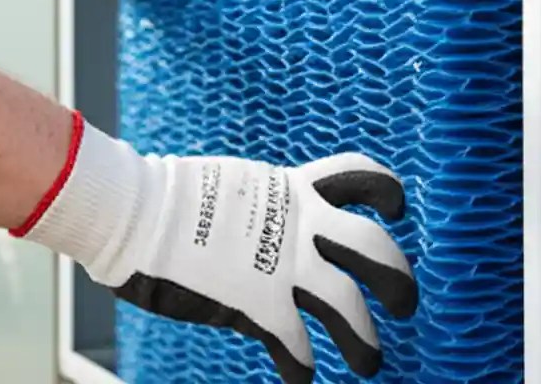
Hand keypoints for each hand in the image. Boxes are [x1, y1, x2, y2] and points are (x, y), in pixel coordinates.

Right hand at [105, 152, 418, 382]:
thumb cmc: (168, 197)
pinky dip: (303, 366)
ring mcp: (281, 265)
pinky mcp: (258, 304)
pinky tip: (302, 376)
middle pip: (373, 246)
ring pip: (347, 303)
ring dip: (366, 339)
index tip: (396, 210)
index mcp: (292, 188)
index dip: (386, 192)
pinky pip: (296, 346)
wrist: (135, 211)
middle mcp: (298, 224)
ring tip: (371, 363)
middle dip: (398, 278)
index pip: (357, 177)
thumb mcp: (234, 185)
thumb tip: (269, 226)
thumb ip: (264, 206)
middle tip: (405, 303)